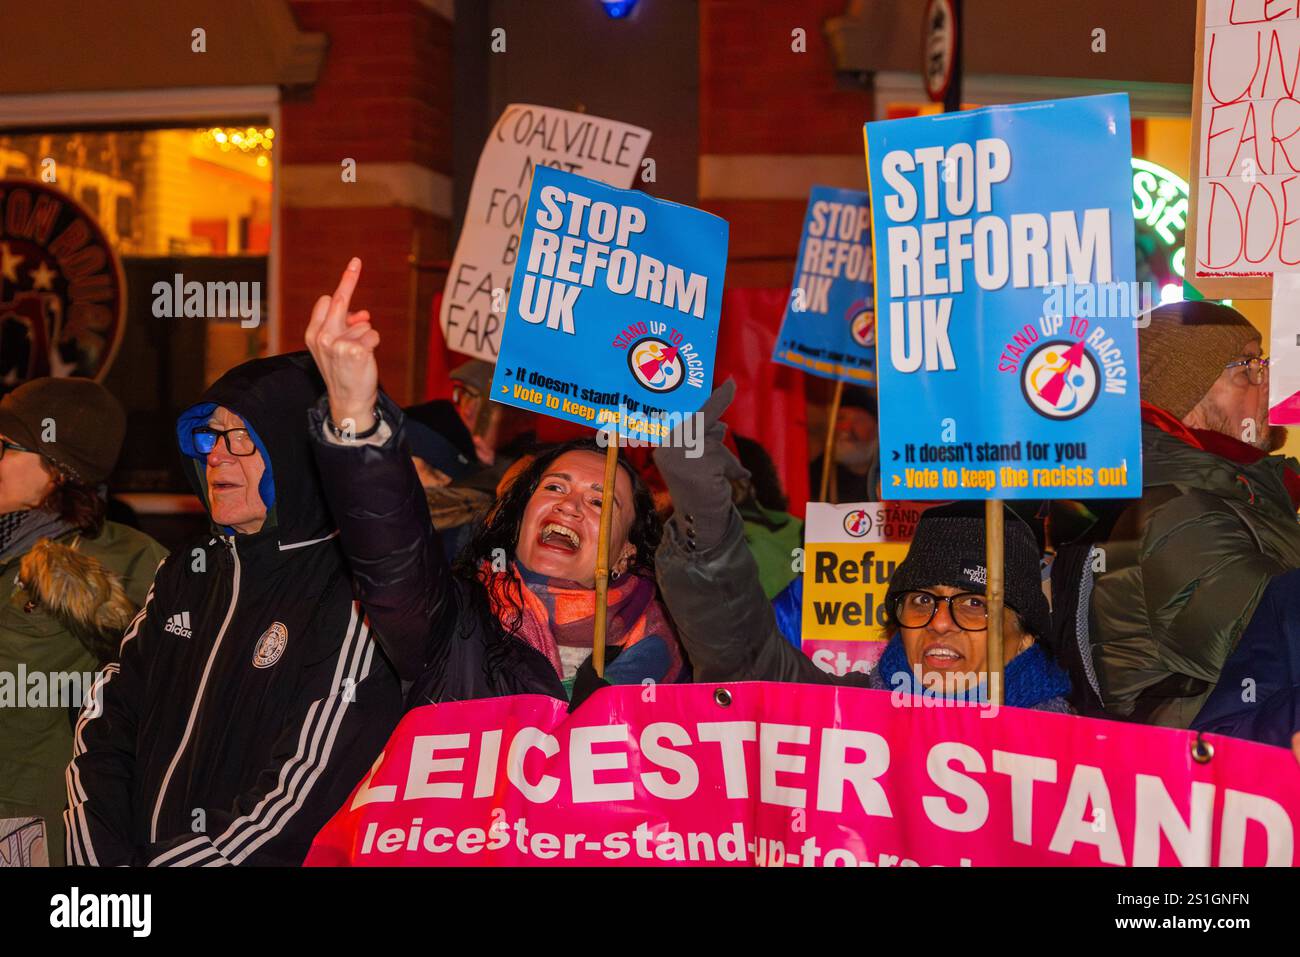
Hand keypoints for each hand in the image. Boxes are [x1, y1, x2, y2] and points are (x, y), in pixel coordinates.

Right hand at [305, 258, 379, 431]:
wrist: (348, 400)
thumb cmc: (344, 372)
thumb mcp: (337, 348)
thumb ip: (346, 328)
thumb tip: (363, 314)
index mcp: (313, 334)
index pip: (326, 301)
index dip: (343, 286)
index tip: (353, 266)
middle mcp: (322, 337)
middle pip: (339, 300)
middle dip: (349, 278)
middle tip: (356, 261)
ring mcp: (338, 343)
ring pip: (363, 325)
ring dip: (366, 337)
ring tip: (358, 357)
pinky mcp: (355, 350)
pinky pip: (373, 335)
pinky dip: (374, 345)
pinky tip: (366, 359)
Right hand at [656, 379, 747, 481]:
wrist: (699, 520)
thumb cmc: (700, 486)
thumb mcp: (700, 457)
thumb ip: (706, 438)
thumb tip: (721, 425)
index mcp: (664, 443)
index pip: (687, 415)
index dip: (711, 399)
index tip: (730, 382)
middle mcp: (667, 448)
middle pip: (703, 423)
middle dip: (717, 423)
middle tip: (728, 393)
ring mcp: (681, 458)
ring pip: (716, 442)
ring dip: (724, 458)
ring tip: (716, 476)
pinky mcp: (698, 469)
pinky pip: (724, 459)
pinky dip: (730, 469)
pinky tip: (721, 483)